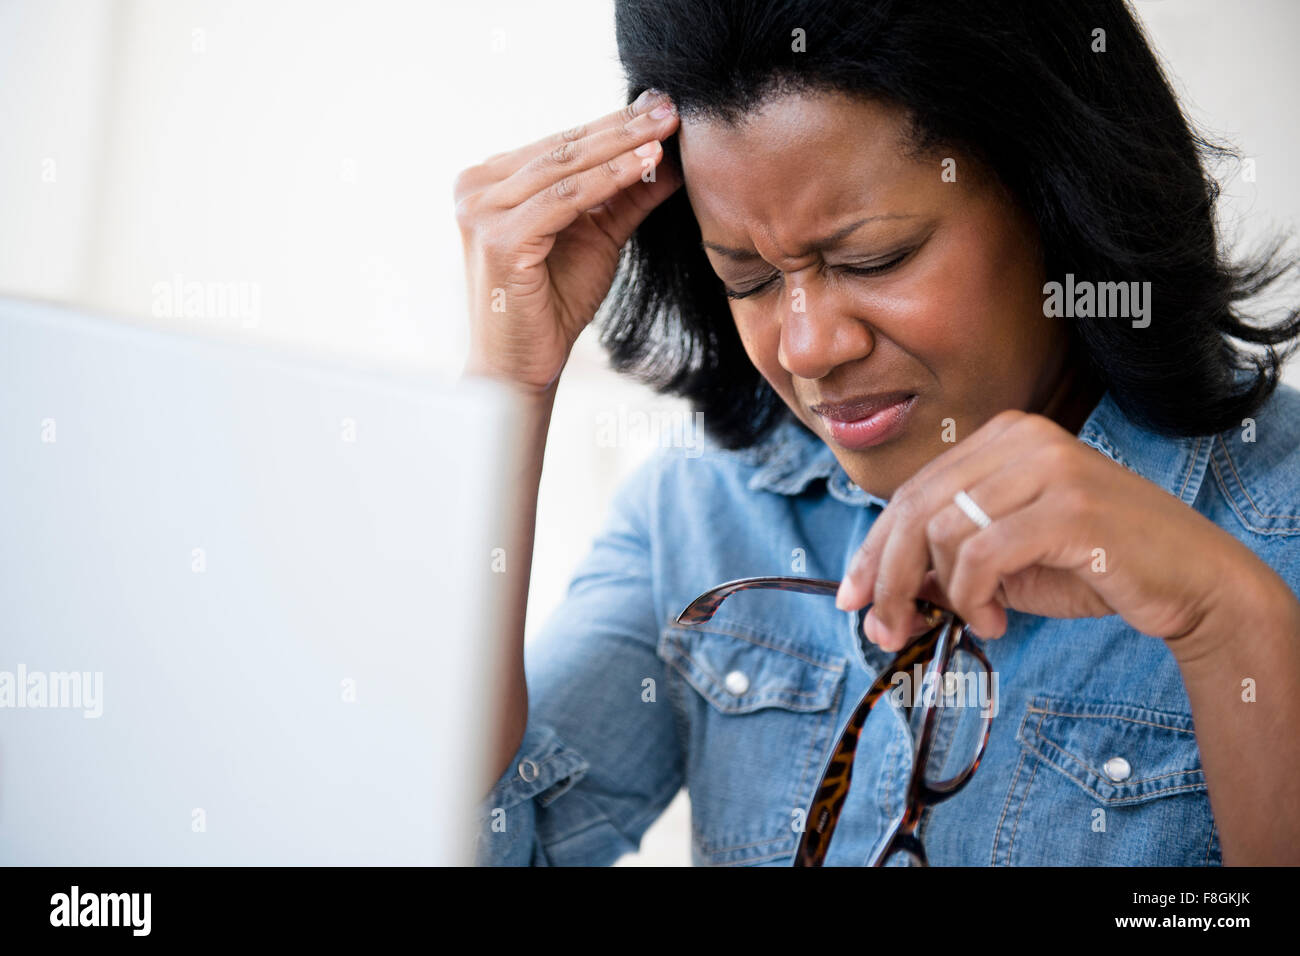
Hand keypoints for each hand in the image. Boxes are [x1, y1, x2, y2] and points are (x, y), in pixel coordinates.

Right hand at [453, 89, 681, 392]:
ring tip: (666, 130)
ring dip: (621, 146)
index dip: (614, 122)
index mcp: (489, 181)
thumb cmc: (553, 304)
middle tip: (670, 106)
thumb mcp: (598, 237)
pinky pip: (565, 200)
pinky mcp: (497, 238)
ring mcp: (479, 211)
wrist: (522, 367)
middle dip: (622, 126)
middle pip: (564, 147)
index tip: (661, 104)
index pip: (561, 142)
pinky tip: (645, 163)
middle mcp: (474, 187)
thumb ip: (626, 195)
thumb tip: (673, 156)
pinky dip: (608, 179)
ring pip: (565, 167)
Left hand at [835, 409, 1261, 655]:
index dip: (873, 549)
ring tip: (979, 620)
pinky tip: (997, 620)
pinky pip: (982, 555)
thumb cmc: (1093, 566)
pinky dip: (975, 598)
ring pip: (942, 532)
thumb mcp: (1005, 561)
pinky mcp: (1069, 507)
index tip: (852, 597)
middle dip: (888, 577)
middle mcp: (1022, 439)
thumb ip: (947, 559)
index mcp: (1002, 436)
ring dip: (945, 594)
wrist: (1191, 581)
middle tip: (885, 629)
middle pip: (915, 510)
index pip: (911, 494)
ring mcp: (1048, 466)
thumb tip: (880, 589)